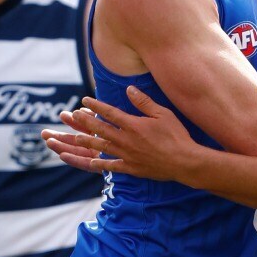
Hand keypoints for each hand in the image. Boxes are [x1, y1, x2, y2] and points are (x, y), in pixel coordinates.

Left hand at [42, 87, 197, 179]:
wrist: (184, 161)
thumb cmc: (176, 135)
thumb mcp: (163, 114)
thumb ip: (144, 102)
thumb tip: (129, 89)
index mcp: (133, 125)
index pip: (110, 112)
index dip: (96, 105)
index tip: (85, 100)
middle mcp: (126, 140)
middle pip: (101, 129)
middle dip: (85, 121)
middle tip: (73, 116)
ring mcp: (128, 155)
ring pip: (102, 147)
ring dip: (87, 142)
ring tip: (75, 138)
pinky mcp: (132, 168)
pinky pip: (112, 166)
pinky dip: (102, 164)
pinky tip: (93, 162)